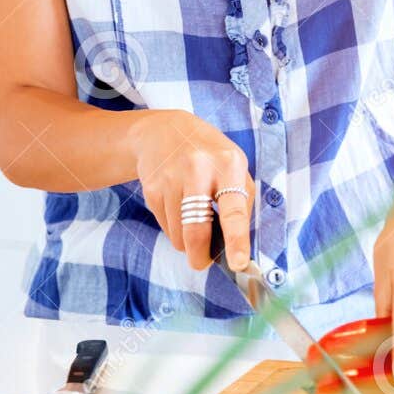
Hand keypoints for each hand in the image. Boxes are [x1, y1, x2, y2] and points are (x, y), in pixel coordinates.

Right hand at [129, 110, 254, 272]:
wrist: (165, 130)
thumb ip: (242, 203)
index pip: (234, 210)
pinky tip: (177, 206)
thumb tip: (236, 246)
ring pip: (178, 235)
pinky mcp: (152, 187)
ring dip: (186, 240)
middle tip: (202, 262)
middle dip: (200, 257)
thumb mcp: (235, 166)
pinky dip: (174, 227)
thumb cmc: (210, 154)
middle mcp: (199, 169)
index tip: (239, 263)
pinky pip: (165, 226)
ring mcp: (171, 178)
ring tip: (192, 218)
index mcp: (229, 164)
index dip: (237, 240)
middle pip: (196, 231)